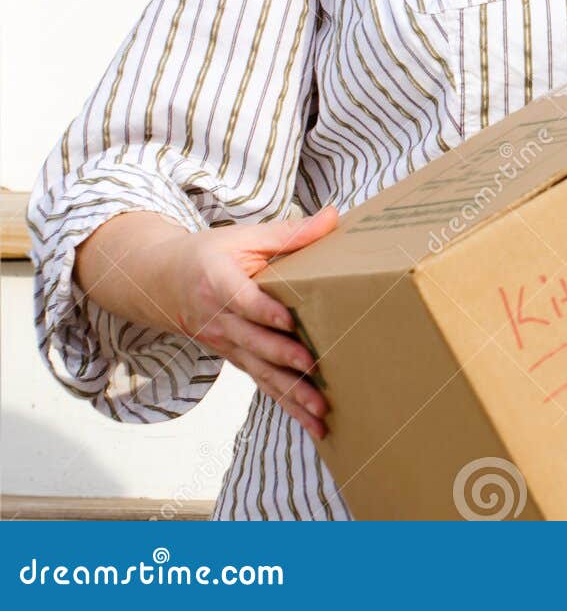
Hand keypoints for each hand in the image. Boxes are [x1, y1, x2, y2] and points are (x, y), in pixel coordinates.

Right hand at [164, 206, 339, 441]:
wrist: (164, 284)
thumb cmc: (209, 255)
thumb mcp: (243, 237)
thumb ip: (289, 232)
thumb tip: (333, 216)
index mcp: (218, 282)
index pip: (243, 300)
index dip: (265, 312)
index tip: (290, 321)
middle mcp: (219, 320)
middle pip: (254, 342)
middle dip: (284, 358)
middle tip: (315, 368)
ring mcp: (226, 344)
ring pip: (259, 372)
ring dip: (290, 394)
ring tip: (320, 410)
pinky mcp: (235, 359)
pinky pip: (261, 383)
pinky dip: (286, 403)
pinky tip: (310, 421)